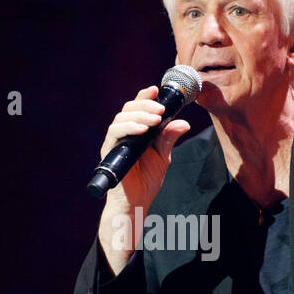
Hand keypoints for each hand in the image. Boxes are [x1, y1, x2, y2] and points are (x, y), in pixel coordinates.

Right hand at [97, 86, 190, 275]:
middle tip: (161, 109)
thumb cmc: (147, 180)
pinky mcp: (110, 151)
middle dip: (145, 105)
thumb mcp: (163, 156)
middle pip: (128, 109)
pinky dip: (129, 127)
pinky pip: (115, 133)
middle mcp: (124, 133)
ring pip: (121, 118)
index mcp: (136, 131)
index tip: (157, 90)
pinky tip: (143, 129)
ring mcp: (115, 142)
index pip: (138, 108)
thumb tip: (183, 123)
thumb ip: (169, 138)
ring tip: (156, 119)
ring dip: (139, 115)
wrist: (137, 203)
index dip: (145, 97)